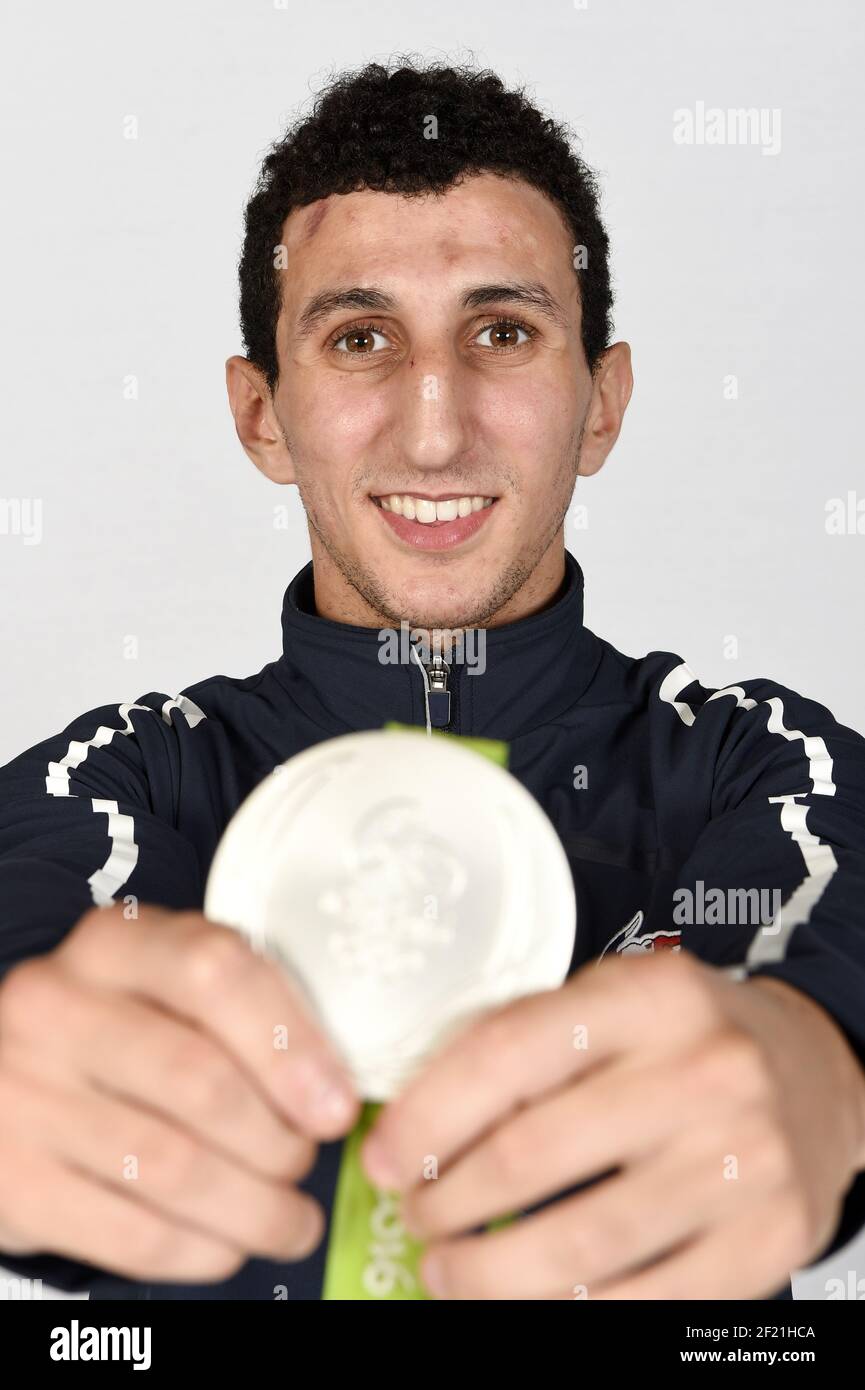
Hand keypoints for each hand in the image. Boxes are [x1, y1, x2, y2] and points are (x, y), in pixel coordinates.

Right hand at [0, 902, 358, 1281]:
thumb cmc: (117, 1029)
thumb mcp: (165, 985)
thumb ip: (244, 1007)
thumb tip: (333, 1088)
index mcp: (113, 943)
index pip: (214, 973)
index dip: (290, 1044)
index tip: (336, 1104)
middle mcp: (56, 1008)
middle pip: (201, 1081)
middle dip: (278, 1139)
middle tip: (306, 1159)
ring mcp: (23, 1095)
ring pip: (174, 1167)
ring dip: (255, 1207)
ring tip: (291, 1218)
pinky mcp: (14, 1181)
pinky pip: (134, 1233)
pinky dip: (204, 1249)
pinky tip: (231, 1243)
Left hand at [361, 950, 864, 1298]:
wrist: (816, 1075)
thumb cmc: (691, 1039)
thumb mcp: (615, 1001)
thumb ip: (527, 1040)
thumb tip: (413, 1113)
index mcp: (649, 997)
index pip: (505, 1054)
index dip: (426, 1116)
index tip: (383, 1155)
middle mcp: (702, 1072)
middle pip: (528, 1156)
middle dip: (443, 1199)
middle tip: (413, 1213)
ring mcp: (742, 1162)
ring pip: (579, 1245)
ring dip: (487, 1273)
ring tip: (449, 1270)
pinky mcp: (767, 1240)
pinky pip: (644, 1303)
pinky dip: (567, 1314)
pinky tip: (528, 1302)